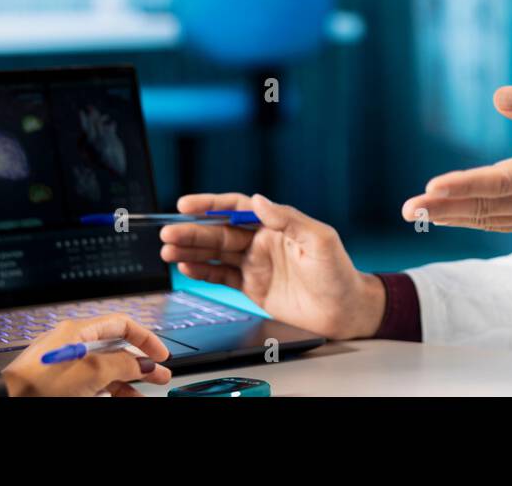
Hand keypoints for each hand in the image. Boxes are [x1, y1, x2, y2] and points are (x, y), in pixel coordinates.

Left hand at [0, 314, 171, 396]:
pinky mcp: (58, 380)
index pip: (122, 324)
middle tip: (160, 376)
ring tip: (142, 395)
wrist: (9, 400)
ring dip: (126, 381)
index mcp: (79, 330)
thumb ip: (124, 364)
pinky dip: (107, 389)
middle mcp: (72, 342)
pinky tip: (119, 398)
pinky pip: (90, 380)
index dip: (145, 338)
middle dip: (140, 363)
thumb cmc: (41, 384)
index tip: (160, 354)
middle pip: (115, 348)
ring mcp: (64, 361)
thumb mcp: (93, 372)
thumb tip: (146, 364)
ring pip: (104, 368)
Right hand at [161, 193, 385, 340]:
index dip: (211, 204)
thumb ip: (288, 219)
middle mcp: (262, 241)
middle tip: (167, 233)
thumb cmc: (338, 272)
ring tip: (167, 250)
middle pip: (220, 232)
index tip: (186, 204)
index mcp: (276, 224)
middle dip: (192, 231)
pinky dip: (202, 272)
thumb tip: (258, 199)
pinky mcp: (252, 286)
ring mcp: (255, 263)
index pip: (237, 207)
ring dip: (191, 250)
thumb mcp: (319, 240)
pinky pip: (221, 276)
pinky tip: (185, 267)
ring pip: (216, 253)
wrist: (345, 311)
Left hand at [402, 86, 511, 234]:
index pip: (501, 180)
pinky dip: (470, 221)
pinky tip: (447, 218)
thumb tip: (498, 98)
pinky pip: (498, 223)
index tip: (433, 187)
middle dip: (444, 207)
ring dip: (450, 217)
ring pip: (488, 218)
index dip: (466, 185)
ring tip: (416, 213)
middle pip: (485, 204)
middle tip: (407, 208)